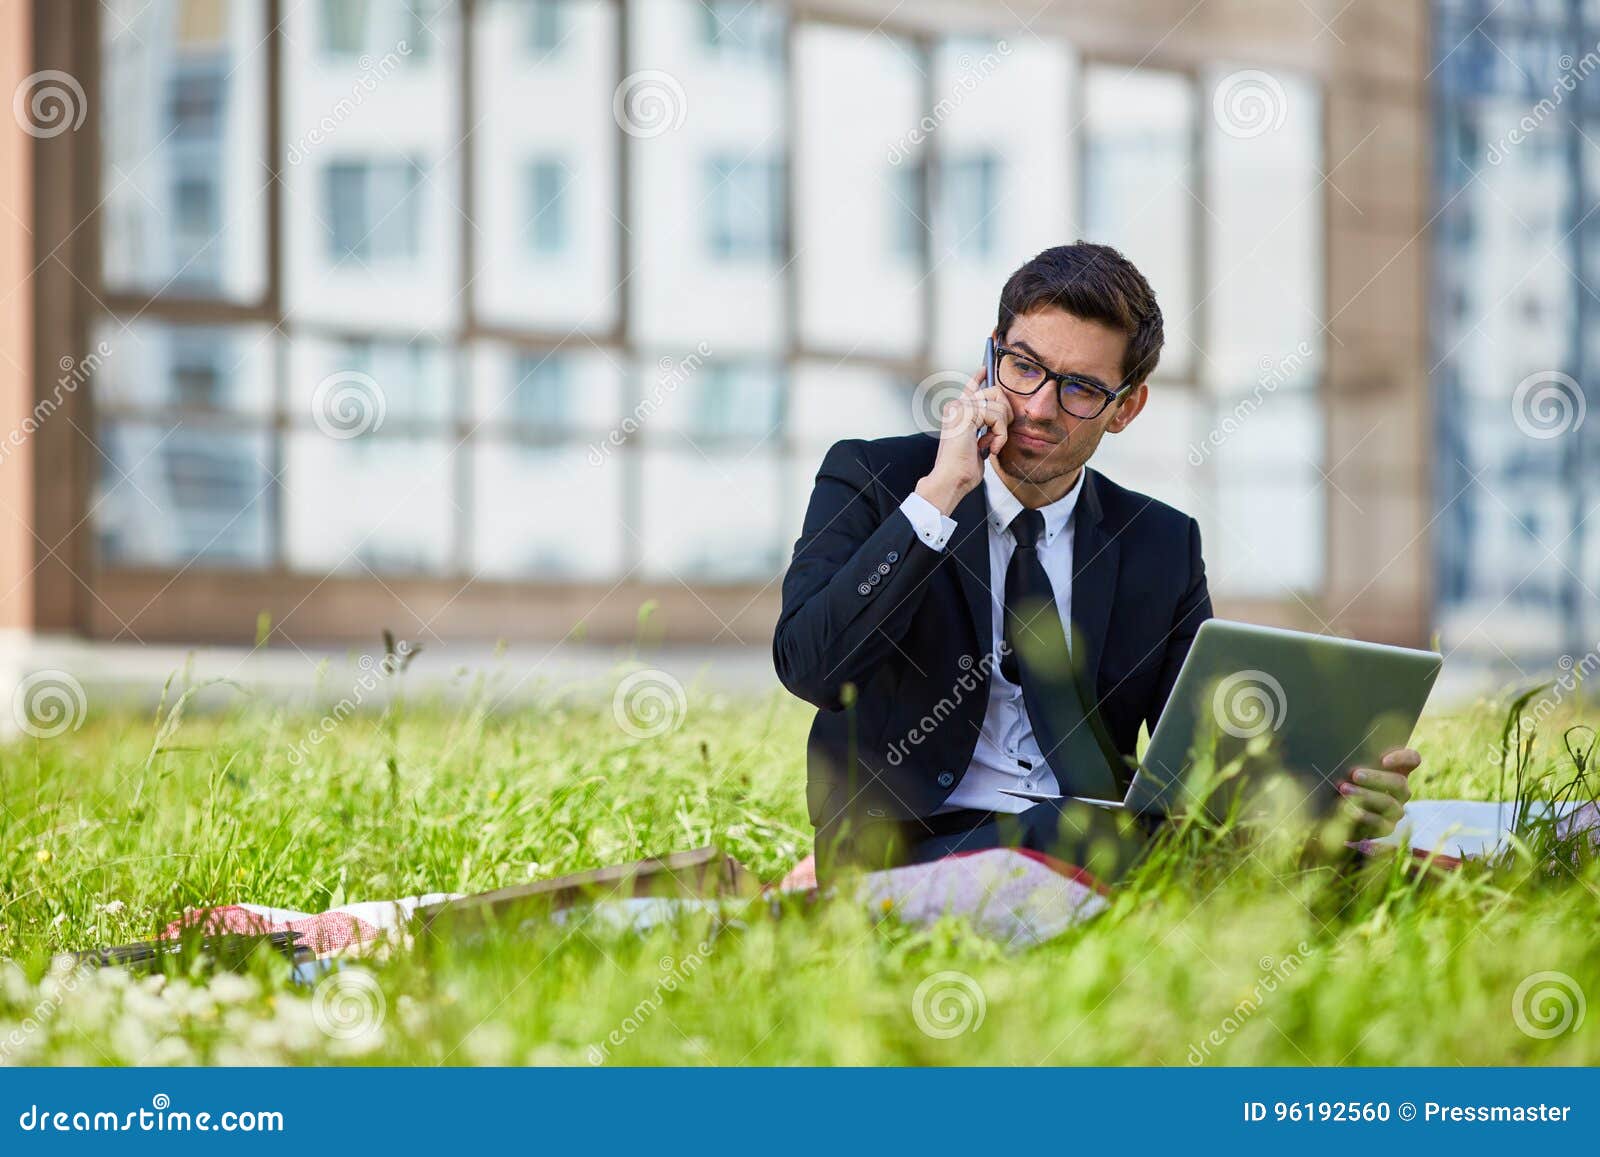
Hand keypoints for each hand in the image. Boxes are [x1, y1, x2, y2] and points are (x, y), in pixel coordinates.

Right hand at [915, 363, 1011, 515]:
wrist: (950, 481)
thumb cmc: (963, 470)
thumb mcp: (978, 444)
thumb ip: (985, 429)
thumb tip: (999, 419)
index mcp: (956, 412)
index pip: (971, 389)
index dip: (979, 378)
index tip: (985, 368)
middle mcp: (956, 406)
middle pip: (994, 392)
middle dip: (1005, 414)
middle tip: (998, 436)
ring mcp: (960, 407)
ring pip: (999, 404)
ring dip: (1002, 429)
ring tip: (991, 446)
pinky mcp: (966, 413)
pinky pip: (997, 416)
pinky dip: (1000, 434)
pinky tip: (990, 448)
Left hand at [1336, 746, 1418, 838]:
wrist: (1339, 817)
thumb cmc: (1347, 781)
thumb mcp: (1350, 769)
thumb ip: (1354, 759)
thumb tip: (1338, 748)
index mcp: (1397, 770)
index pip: (1412, 759)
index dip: (1402, 758)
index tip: (1384, 760)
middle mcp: (1401, 790)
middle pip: (1399, 782)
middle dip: (1376, 778)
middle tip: (1355, 774)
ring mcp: (1396, 810)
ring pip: (1389, 803)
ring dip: (1366, 795)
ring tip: (1345, 790)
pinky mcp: (1387, 827)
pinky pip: (1380, 823)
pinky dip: (1364, 815)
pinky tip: (1349, 810)